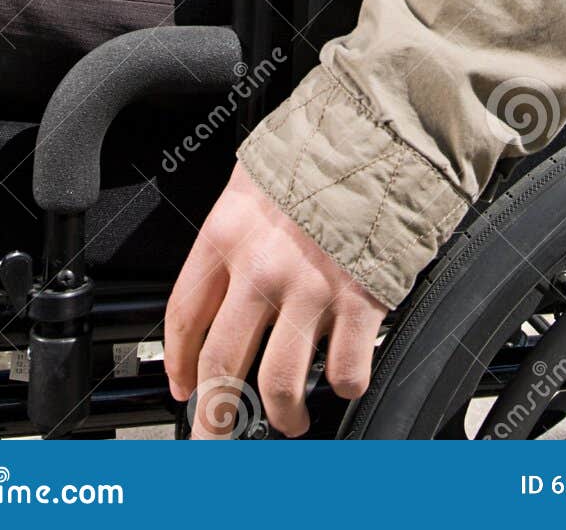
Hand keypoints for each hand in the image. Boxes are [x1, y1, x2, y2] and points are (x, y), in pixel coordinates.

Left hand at [164, 162, 388, 438]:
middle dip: (214, 415)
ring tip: (288, 420)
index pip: (184, 315)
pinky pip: (344, 371)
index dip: (179, 362)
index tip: (184, 386)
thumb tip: (225, 284)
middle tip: (215, 436)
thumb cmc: (324, 145)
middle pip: (221, 362)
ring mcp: (312, 288)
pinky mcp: (360, 301)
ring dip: (281, 416)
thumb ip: (236, 232)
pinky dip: (344, 386)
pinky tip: (343, 380)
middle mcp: (261, 266)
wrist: (385, 129)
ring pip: (277, 384)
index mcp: (227, 232)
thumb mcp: (257, 177)